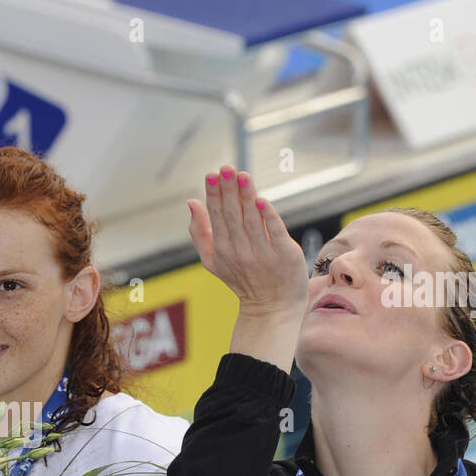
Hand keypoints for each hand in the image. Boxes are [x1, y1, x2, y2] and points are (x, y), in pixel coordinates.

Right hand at [190, 165, 307, 319]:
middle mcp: (239, 251)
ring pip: (252, 220)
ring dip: (247, 196)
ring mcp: (262, 254)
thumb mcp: (213, 260)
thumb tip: (191, 202)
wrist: (272, 307)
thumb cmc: (243, 279)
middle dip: (228, 190)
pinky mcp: (284, 255)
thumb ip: (200, 232)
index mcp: (221, 250)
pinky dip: (268, 217)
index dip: (214, 194)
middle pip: (232, 215)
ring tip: (242, 175)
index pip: (216, 216)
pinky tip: (261, 200)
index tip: (212, 174)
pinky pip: (275, 232)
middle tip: (226, 167)